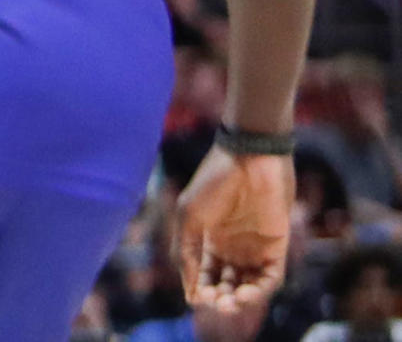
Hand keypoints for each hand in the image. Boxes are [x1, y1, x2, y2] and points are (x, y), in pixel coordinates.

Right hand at [177, 143, 293, 336]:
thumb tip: (190, 291)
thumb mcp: (189, 216)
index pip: (206, 274)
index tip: (196, 301)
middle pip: (228, 283)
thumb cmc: (213, 182)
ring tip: (231, 302)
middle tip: (216, 305)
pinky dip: (261, 290)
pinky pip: (271, 277)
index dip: (201, 289)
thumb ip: (186, 252)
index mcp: (211, 239)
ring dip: (241, 299)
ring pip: (249, 284)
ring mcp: (257, 247)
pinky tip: (247, 293)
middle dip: (221, 298)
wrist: (248, 159)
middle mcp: (234, 247)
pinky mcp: (278, 247)